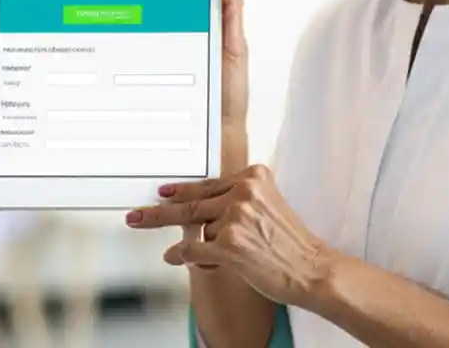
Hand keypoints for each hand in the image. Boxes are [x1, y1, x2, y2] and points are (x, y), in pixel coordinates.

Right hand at [0, 0, 248, 122]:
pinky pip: (34, 110)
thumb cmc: (222, 107)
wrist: (218, 158)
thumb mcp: (230, 53)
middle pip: (46, 30)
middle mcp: (103, 63)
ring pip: (31, 65)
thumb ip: (227, 11)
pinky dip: (3, 97)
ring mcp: (91, 93)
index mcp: (130, 38)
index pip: (84, 4)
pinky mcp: (84, 127)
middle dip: (8, 10)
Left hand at [126, 165, 332, 306]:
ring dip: (204, 244)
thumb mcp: (268, 207)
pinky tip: (175, 258)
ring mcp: (234, 219)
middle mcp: (243, 193)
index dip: (180, 190)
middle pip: (191, 203)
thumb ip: (237, 200)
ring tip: (228, 253)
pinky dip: (181, 256)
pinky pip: (192, 250)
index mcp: (254, 178)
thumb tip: (202, 206)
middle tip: (136, 215)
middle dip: (159, 212)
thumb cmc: (292, 244)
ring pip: (198, 230)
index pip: (208, 184)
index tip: (162, 192)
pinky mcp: (229, 245)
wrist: (313, 270)